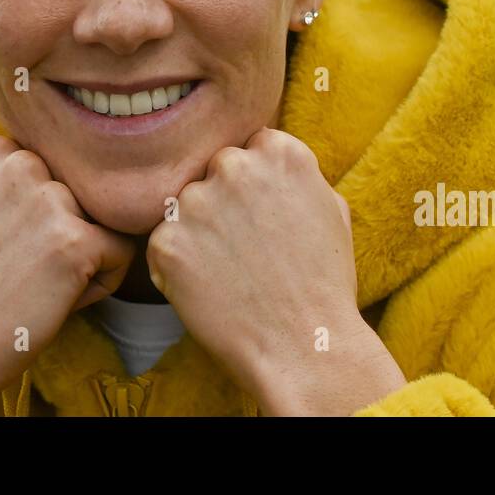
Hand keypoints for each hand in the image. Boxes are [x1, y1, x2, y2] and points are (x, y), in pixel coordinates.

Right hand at [0, 135, 135, 414]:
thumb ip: (23, 180)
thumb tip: (93, 168)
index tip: (10, 244)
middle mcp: (22, 163)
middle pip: (86, 194)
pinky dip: (101, 283)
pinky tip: (56, 300)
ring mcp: (49, 200)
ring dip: (85, 256)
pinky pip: (122, 252)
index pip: (62, 169)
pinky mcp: (74, 240)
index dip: (47, 214)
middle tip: (24, 269)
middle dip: (70, 231)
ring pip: (106, 222)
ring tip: (37, 283)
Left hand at [146, 127, 406, 414]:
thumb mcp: (331, 209)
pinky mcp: (167, 240)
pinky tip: (208, 287)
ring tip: (229, 271)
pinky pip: (163, 240)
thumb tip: (266, 158)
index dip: (254, 184)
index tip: (263, 213)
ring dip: (197, 229)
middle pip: (215, 170)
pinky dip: (177, 262)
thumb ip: (295, 174)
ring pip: (185, 204)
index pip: (250, 147)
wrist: (304, 347)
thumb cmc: (324, 283)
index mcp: (279, 152)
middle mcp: (235, 166)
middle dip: (223, 200)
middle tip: (244, 246)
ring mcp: (197, 202)